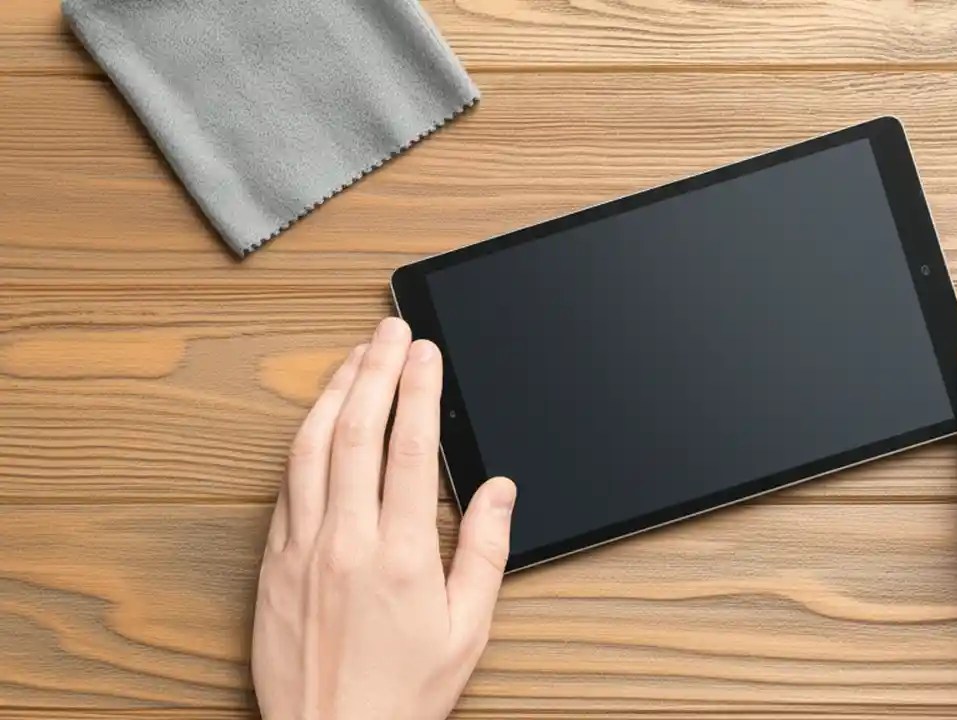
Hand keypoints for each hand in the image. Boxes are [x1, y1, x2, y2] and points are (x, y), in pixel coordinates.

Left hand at [252, 318, 516, 719]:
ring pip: (308, 449)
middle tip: (389, 330)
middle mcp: (345, 542)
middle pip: (355, 432)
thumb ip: (484, 553)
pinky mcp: (273, 563)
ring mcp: (301, 549)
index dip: (417, 389)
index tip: (425, 353)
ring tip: (353, 357)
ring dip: (332, 393)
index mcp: (401, 556)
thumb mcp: (467, 631)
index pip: (409, 449)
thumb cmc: (401, 693)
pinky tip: (316, 421)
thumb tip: (497, 490)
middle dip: (375, 369)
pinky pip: (285, 485)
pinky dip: (301, 441)